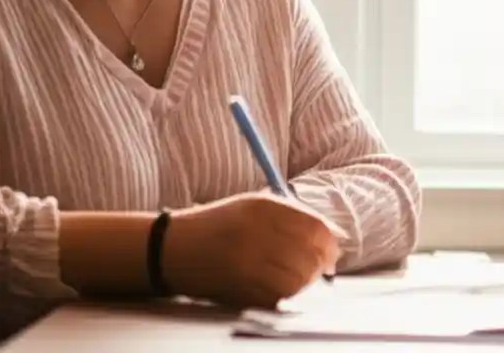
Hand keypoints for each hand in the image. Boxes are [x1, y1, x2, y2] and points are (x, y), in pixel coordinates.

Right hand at [162, 192, 339, 308]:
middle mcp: (255, 230)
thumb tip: (334, 237)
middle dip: (320, 266)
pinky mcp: (237, 284)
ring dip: (304, 283)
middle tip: (318, 272)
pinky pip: (276, 295)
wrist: (170, 249)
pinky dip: (284, 295)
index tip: (330, 254)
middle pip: (310, 253)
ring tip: (296, 281)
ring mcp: (245, 259)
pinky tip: (278, 290)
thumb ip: (292, 217)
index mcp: (262, 207)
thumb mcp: (253, 208)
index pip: (315, 227)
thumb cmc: (218, 227)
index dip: (330, 244)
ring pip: (297, 277)